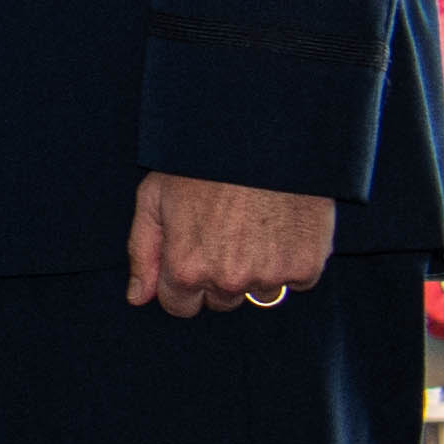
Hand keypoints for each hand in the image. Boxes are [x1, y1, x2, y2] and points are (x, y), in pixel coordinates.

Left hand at [128, 173, 334, 316]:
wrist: (265, 136)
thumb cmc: (203, 162)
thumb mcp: (155, 197)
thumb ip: (143, 251)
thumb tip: (137, 297)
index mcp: (186, 268)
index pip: (180, 306)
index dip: (184, 280)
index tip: (194, 254)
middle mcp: (227, 280)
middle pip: (220, 301)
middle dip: (219, 275)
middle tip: (226, 232)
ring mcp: (269, 276)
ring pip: (259, 293)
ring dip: (258, 269)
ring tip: (256, 225)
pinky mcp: (307, 266)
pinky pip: (297, 280)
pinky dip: (293, 260)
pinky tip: (284, 227)